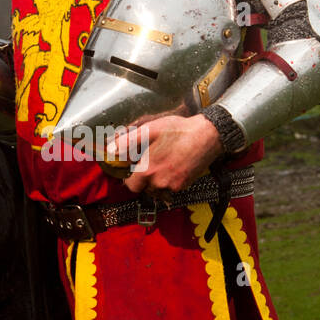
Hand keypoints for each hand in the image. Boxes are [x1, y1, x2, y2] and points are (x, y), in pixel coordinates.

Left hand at [107, 114, 222, 196]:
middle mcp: (159, 182)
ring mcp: (173, 186)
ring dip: (157, 180)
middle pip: (145, 188)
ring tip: (164, 162)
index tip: (134, 169)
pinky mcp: (185, 185)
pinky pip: (171, 188)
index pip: (131, 186)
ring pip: (158, 189)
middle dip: (145, 178)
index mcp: (148, 170)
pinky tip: (174, 165)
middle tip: (151, 162)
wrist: (207, 135)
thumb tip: (111, 151)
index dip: (130, 178)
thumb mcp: (150, 130)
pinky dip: (170, 180)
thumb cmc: (178, 130)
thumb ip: (128, 142)